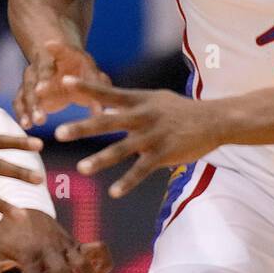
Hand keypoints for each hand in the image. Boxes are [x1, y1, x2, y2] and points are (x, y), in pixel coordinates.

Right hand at [14, 38, 110, 128]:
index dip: (56, 48)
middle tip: (40, 91)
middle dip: (40, 81)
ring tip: (36, 120)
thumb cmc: (82, 72)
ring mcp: (32, 78)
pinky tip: (26, 125)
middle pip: (40, 72)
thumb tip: (100, 112)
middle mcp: (43, 64)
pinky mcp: (26, 93)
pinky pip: (21, 101)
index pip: (60, 50)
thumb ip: (98, 89)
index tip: (49, 44)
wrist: (64, 70)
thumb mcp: (93, 75)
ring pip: (28, 89)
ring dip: (31, 104)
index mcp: (63, 55)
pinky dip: (23, 112)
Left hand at [55, 77, 224, 196]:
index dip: (86, 87)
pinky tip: (113, 192)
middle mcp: (143, 116)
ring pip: (122, 149)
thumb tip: (104, 111)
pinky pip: (142, 170)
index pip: (108, 93)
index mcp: (139, 101)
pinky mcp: (164, 153)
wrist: (214, 120)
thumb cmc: (180, 111)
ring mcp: (153, 136)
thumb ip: (129, 106)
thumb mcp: (155, 101)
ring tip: (81, 168)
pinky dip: (127, 182)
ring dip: (100, 159)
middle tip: (59, 133)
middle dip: (82, 128)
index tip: (64, 80)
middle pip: (108, 122)